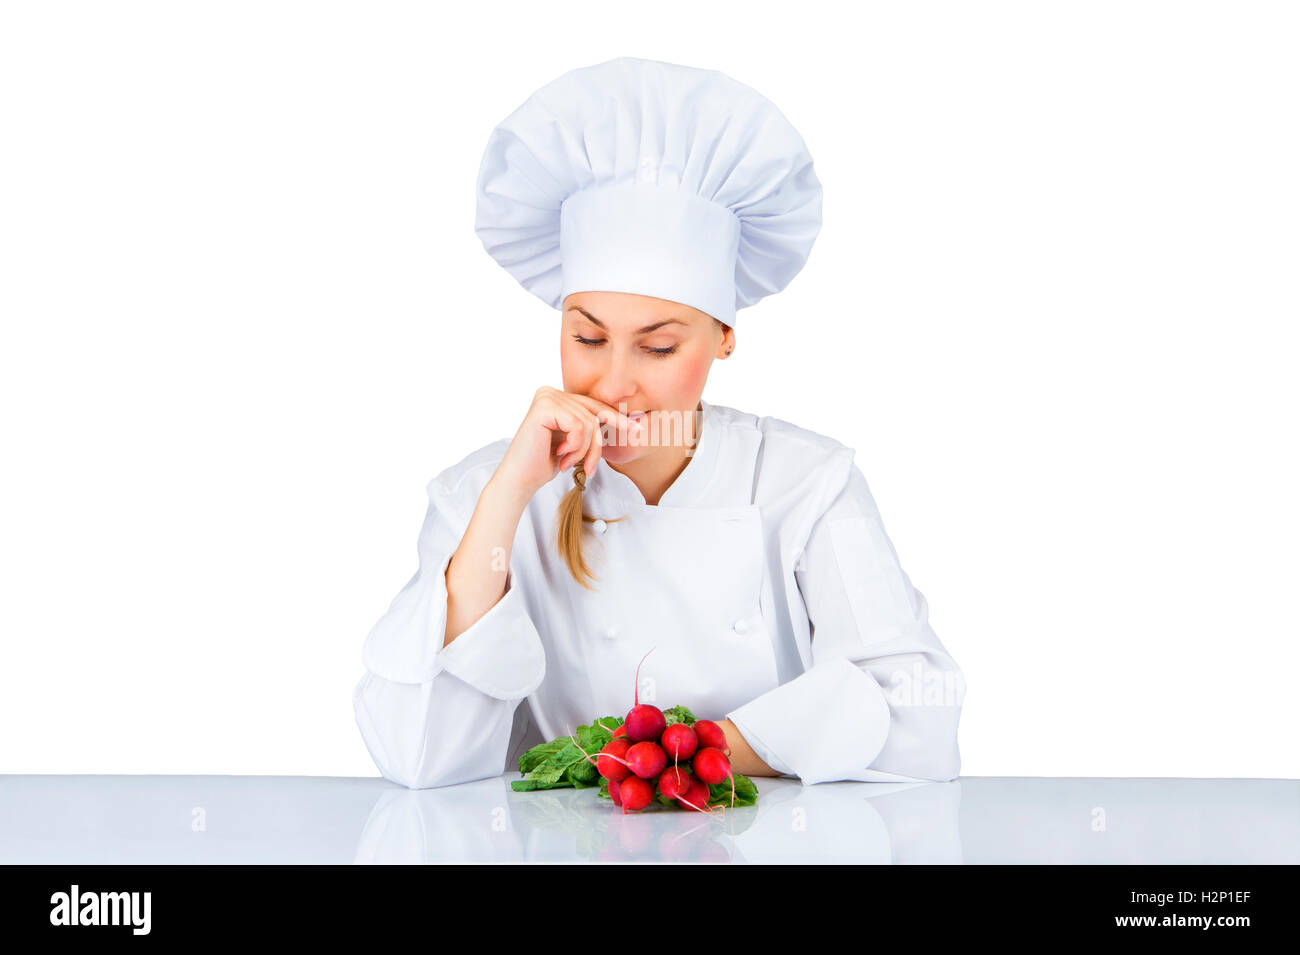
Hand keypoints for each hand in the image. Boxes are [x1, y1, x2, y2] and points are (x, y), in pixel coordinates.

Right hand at [493, 386, 643, 500]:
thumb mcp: (575, 441)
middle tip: (590, 469)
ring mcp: (546, 397)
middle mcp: (551, 391)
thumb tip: (631, 421)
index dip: (617, 420)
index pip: (595, 406)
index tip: (637, 432)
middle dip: (596, 446)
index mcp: (557, 396)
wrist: (520, 479)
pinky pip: (579, 426)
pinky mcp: (544, 407)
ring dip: (583, 451)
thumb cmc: (545, 463)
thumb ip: (592, 426)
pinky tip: (560, 456)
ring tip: (568, 463)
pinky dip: (575, 447)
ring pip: (589, 423)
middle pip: (594, 415)